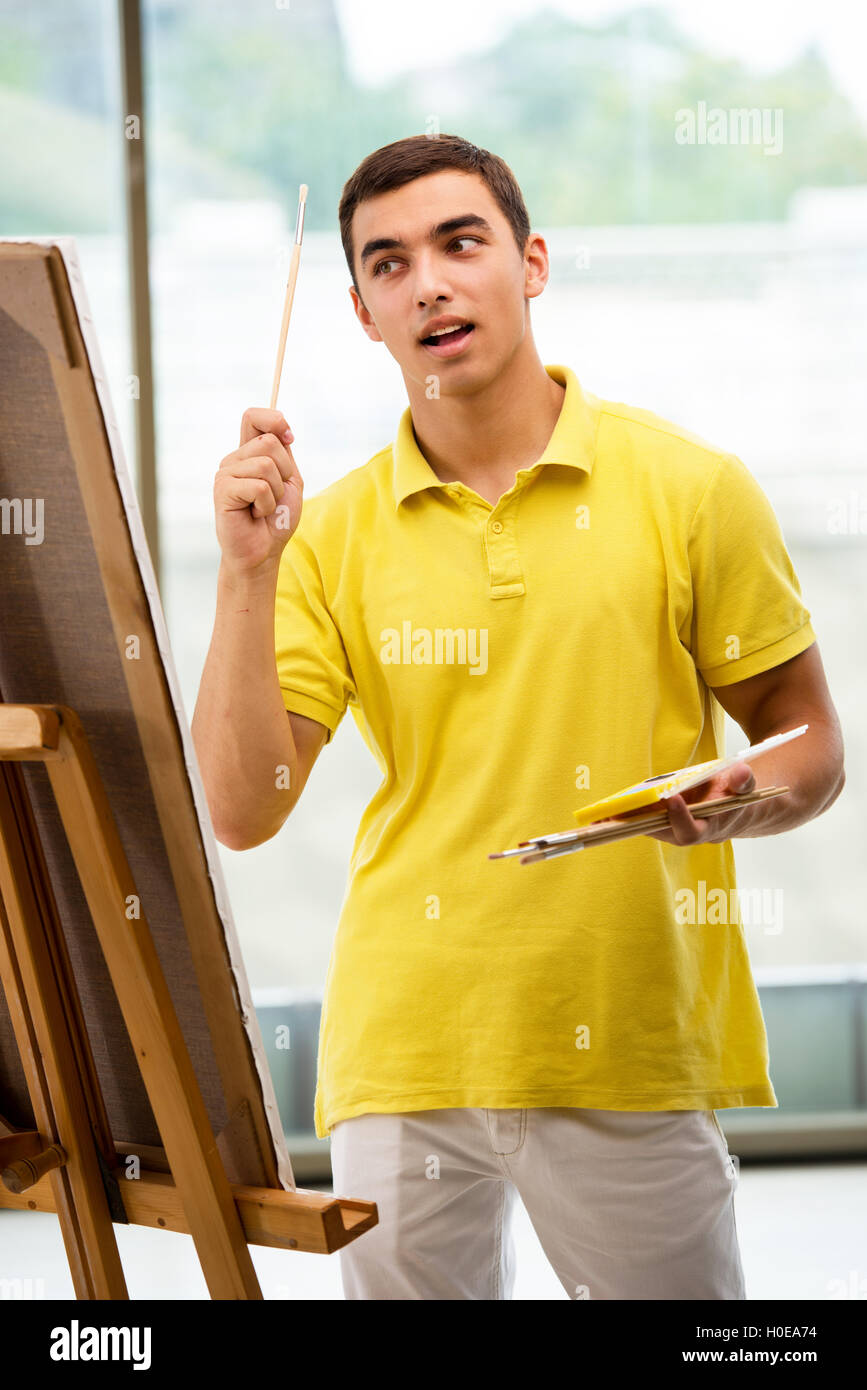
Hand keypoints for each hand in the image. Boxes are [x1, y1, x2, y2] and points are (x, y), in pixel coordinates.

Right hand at [213, 407, 303, 574]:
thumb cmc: (276, 518)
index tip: (289, 438)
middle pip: (269, 442)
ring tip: (263, 507)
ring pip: (266, 464)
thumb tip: (282, 429)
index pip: (254, 416)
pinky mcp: (222, 489)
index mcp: (249, 453)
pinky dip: (266, 504)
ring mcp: (225, 473)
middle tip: (273, 496)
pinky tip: (254, 515)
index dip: (274, 419)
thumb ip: (284, 452)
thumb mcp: (289, 480)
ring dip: (276, 492)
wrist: (263, 551)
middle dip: (284, 472)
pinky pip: (259, 486)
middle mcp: (234, 459)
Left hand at [595, 762, 756, 845]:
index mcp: (710, 827)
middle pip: (660, 832)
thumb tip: (741, 775)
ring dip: (622, 824)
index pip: (691, 831)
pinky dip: (624, 817)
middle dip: (636, 824)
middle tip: (613, 816)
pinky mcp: (663, 822)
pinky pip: (642, 821)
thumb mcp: (747, 786)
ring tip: (597, 817)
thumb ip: (744, 781)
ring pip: (647, 828)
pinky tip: (602, 814)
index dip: (681, 818)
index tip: (671, 798)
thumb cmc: (739, 795)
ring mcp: (674, 829)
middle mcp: (688, 833)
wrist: (740, 810)